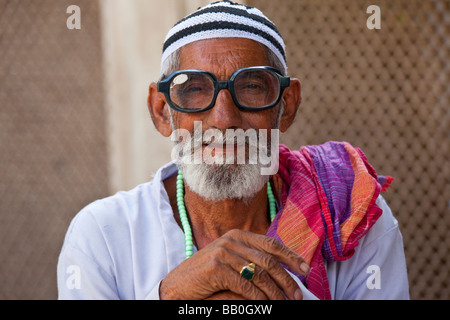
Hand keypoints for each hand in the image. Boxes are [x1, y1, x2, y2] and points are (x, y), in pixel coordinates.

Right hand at [159, 229, 308, 299]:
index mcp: (237, 235)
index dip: (290, 256)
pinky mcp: (217, 268)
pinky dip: (259, 298)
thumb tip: (282, 276)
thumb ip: (251, 264)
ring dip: (276, 293)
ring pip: (260, 274)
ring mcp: (224, 252)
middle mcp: (232, 240)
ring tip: (284, 303)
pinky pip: (246, 286)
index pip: (270, 243)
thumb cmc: (205, 276)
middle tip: (296, 295)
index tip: (304, 268)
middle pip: (269, 260)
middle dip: (287, 280)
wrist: (176, 285)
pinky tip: (265, 305)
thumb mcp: (230, 263)